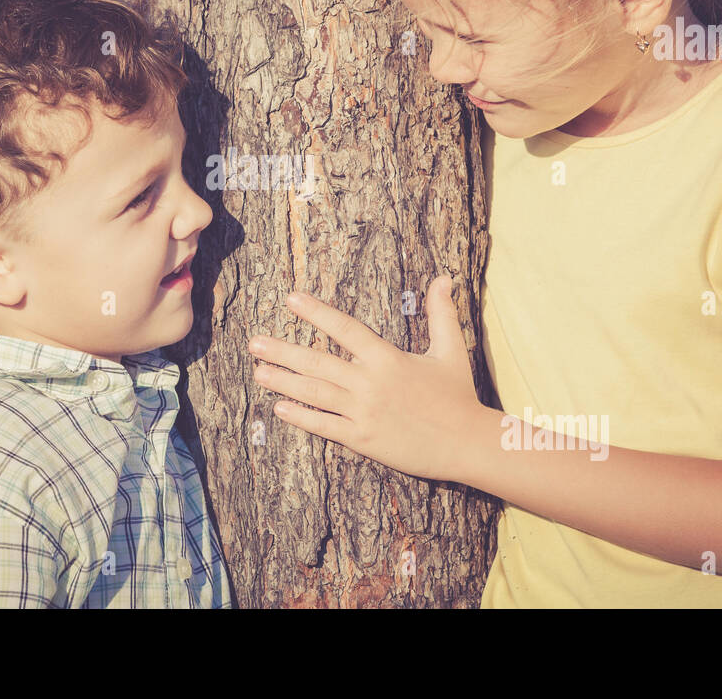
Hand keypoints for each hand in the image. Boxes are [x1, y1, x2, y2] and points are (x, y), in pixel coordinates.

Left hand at [248, 275, 484, 482]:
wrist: (468, 443)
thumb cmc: (459, 395)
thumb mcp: (452, 349)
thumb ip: (441, 313)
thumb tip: (444, 277)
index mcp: (387, 358)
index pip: (344, 329)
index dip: (316, 313)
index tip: (290, 299)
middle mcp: (370, 383)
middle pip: (318, 362)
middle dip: (283, 350)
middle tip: (254, 341)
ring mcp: (364, 413)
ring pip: (315, 394)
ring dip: (283, 382)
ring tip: (257, 371)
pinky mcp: (363, 440)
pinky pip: (325, 427)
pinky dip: (301, 417)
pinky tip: (279, 408)